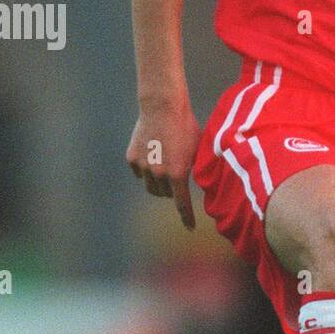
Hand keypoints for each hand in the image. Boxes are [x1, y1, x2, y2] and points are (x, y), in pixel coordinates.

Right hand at [126, 103, 202, 228]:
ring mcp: (143, 166)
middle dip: (171, 190)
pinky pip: (139, 172)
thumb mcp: (197, 149)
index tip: (190, 227)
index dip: (187, 217)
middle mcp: (158, 173)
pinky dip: (145, 169)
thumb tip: (203, 184)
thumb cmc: (186, 126)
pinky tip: (152, 153)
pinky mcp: (131, 158)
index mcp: (178, 173)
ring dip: (157, 182)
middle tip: (176, 175)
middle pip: (164, 194)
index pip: (182, 203)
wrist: (163, 106)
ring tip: (164, 164)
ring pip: (150, 186)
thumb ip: (196, 169)